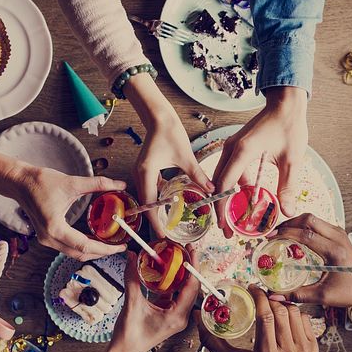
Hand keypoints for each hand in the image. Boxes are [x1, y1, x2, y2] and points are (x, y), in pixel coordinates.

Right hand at [5, 165, 125, 261]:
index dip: (105, 248)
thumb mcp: (72, 182)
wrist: (20, 182)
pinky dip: (82, 246)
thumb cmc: (41, 182)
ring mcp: (46, 239)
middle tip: (118, 246)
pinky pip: (67, 247)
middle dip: (101, 252)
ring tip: (109, 243)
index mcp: (55, 228)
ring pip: (73, 253)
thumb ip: (98, 184)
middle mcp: (49, 238)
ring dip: (92, 250)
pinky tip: (94, 238)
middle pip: (80, 254)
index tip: (120, 247)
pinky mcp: (46, 237)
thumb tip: (120, 185)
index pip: (85, 246)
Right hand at [109, 251, 200, 351]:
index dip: (193, 267)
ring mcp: (175, 317)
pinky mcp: (168, 316)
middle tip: (185, 250)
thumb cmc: (129, 336)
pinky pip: (173, 296)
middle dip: (189, 268)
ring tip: (178, 257)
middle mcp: (180, 317)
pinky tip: (165, 272)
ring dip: (180, 275)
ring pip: (182, 291)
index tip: (191, 251)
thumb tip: (132, 257)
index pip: (191, 287)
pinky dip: (171, 283)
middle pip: (191, 288)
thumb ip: (132, 279)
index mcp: (177, 316)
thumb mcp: (132, 304)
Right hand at [135, 114, 213, 236]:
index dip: (155, 221)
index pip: (149, 203)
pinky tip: (168, 203)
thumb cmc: (170, 132)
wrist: (159, 117)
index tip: (162, 234)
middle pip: (145, 203)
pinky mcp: (145, 169)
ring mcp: (140, 172)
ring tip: (166, 223)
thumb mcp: (186, 157)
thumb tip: (211, 190)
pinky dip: (157, 198)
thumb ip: (197, 175)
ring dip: (155, 209)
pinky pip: (149, 188)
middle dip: (155, 219)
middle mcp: (140, 174)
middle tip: (165, 234)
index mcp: (147, 172)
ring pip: (147, 197)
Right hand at [198, 285, 317, 351]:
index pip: (266, 317)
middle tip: (260, 296)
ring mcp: (303, 350)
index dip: (260, 297)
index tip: (253, 288)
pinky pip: (305, 319)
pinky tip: (284, 317)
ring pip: (295, 312)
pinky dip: (294, 313)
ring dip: (282, 304)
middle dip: (270, 299)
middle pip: (282, 311)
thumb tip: (198, 316)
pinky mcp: (312, 348)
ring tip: (271, 305)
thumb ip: (212, 340)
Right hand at [213, 87, 307, 236]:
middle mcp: (231, 149)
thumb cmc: (289, 127)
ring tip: (234, 219)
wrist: (286, 104)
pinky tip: (245, 199)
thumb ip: (288, 186)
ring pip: (222, 178)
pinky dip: (234, 187)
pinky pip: (230, 171)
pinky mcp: (236, 148)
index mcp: (242, 151)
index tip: (225, 225)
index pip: (225, 184)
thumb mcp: (292, 160)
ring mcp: (232, 147)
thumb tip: (286, 212)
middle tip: (227, 230)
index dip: (223, 207)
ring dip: (226, 198)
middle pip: (218, 184)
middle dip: (221, 208)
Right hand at [273, 214, 351, 306]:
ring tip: (281, 234)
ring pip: (313, 218)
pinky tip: (295, 237)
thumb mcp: (324, 296)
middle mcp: (337, 237)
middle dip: (288, 223)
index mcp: (334, 251)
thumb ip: (298, 295)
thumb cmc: (350, 291)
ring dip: (296, 223)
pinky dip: (303, 226)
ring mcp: (338, 233)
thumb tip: (275, 297)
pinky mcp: (338, 233)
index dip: (286, 233)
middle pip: (308, 219)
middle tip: (274, 233)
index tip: (271, 238)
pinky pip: (317, 223)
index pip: (306, 235)